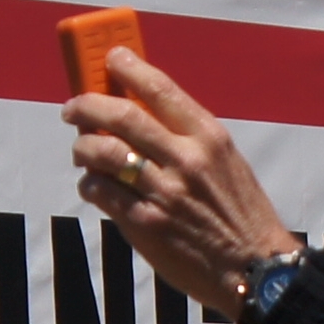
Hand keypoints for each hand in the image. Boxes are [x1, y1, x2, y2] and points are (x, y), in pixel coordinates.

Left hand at [63, 50, 300, 310]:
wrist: (252, 265)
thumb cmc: (237, 212)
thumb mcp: (224, 161)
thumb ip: (187, 138)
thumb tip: (141, 116)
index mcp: (209, 136)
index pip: (162, 89)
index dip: (130, 68)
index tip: (111, 58)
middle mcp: (186, 159)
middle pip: (122, 117)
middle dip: (88, 106)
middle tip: (72, 108)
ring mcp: (164, 192)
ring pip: (104, 154)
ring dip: (82, 148)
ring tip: (81, 150)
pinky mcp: (145, 224)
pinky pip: (102, 193)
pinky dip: (90, 184)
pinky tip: (93, 184)